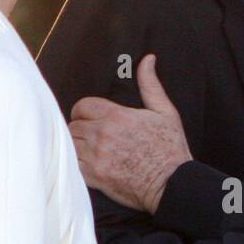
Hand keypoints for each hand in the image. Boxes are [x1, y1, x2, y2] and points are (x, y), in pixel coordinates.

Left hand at [69, 54, 190, 212]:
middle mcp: (102, 134)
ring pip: (71, 145)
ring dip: (79, 147)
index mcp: (117, 116)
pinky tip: (92, 166)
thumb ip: (150, 85)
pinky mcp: (94, 176)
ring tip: (94, 152)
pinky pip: (73, 165)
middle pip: (74, 126)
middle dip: (83, 130)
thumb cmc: (170, 149)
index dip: (85, 112)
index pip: (82, 106)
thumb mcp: (165, 112)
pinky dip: (78, 165)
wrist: (172, 184)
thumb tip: (147, 60)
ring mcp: (96, 156)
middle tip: (95, 139)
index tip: (93, 120)